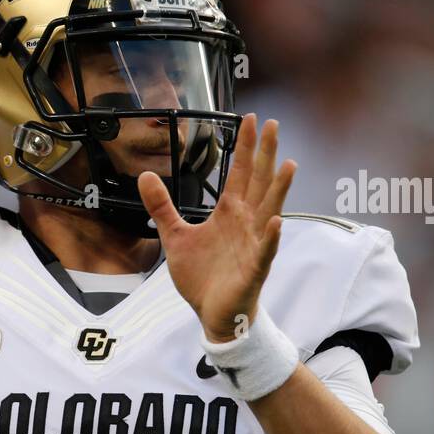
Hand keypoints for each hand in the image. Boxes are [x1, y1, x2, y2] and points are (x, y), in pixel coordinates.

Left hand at [138, 114, 295, 342]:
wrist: (212, 314)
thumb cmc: (202, 276)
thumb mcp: (174, 236)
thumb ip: (161, 206)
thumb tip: (144, 175)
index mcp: (229, 213)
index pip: (240, 174)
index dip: (245, 147)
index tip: (251, 120)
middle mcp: (245, 224)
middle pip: (259, 183)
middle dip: (266, 155)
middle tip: (274, 125)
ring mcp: (253, 245)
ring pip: (269, 212)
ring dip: (279, 190)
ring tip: (288, 165)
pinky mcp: (253, 270)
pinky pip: (265, 251)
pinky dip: (271, 237)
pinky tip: (277, 221)